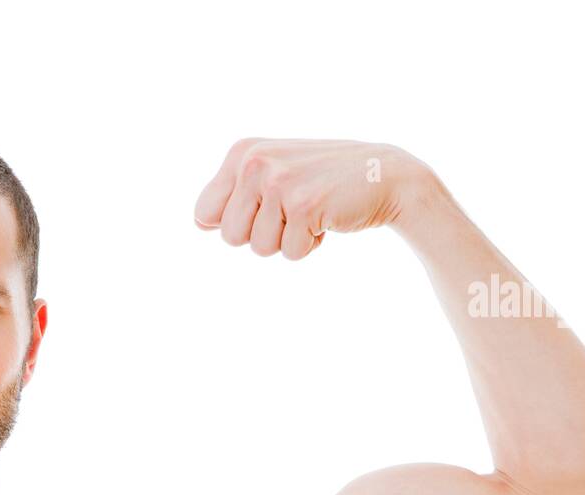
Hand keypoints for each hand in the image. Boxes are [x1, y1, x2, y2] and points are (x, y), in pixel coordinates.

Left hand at [193, 138, 434, 258]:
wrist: (384, 173)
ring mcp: (278, 182)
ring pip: (259, 249)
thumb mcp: (274, 173)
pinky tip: (326, 218)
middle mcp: (254, 162)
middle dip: (261, 236)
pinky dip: (310, 246)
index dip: (235, 223)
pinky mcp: (302, 205)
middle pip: (230, 237)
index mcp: (241, 152)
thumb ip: (235, 192)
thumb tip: (199, 222)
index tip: (263, 208)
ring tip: (310, 212)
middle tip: (291, 212)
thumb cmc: (323, 180)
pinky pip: (290, 253)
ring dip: (288, 241)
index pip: (203, 214)